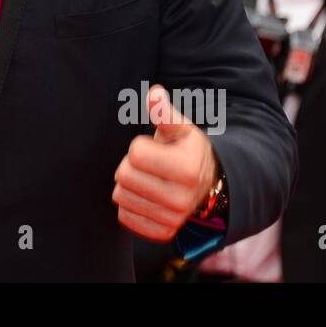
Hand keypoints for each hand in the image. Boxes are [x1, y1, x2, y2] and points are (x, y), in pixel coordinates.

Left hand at [113, 85, 217, 241]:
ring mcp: (172, 220)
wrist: (205, 184)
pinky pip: (124, 216)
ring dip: (129, 185)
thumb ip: (164, 112)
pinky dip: (130, 204)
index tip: (155, 149)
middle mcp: (182, 200)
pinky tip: (146, 196)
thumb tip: (154, 93)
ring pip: (121, 197)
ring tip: (149, 180)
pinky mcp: (160, 233)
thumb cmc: (186, 150)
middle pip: (124, 176)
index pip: (135, 154)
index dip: (140, 147)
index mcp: (188, 170)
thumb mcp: (180, 128)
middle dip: (131, 166)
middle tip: (148, 165)